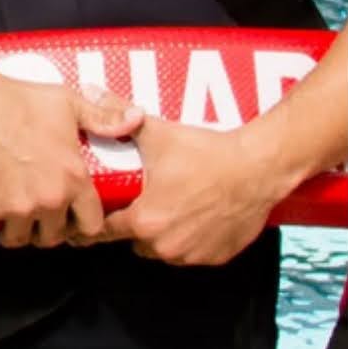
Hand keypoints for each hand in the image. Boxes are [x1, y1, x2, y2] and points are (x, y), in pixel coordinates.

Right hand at [0, 68, 140, 249]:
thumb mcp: (68, 104)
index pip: (91, 225)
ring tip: (8, 226)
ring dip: (13, 235)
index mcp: (74, 180)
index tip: (71, 222)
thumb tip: (137, 117)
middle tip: (37, 222)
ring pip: (18, 239)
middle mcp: (48, 200)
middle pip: (52, 237)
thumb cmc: (19, 100)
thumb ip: (105, 117)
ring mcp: (15, 206)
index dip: (82, 225)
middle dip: (45, 231)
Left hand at [99, 116, 293, 266]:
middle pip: (135, 242)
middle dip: (135, 227)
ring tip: (169, 208)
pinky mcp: (218, 257)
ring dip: (163, 236)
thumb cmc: (207, 154)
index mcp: (145, 220)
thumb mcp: (157, 134)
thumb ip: (117, 115)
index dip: (96, 223)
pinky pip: (194, 254)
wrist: (258, 168)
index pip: (105, 231)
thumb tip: (89, 91)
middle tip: (142, 203)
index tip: (92, 219)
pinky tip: (195, 218)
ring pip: (164, 251)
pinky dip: (191, 241)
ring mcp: (194, 254)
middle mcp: (167, 244)